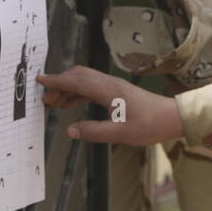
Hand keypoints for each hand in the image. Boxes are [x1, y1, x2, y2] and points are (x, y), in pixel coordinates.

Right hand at [38, 66, 183, 145]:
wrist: (171, 117)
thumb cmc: (150, 125)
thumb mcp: (121, 134)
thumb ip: (94, 132)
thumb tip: (70, 130)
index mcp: (107, 90)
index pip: (76, 81)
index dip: (56, 81)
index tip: (39, 80)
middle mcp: (109, 84)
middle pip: (78, 76)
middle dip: (59, 84)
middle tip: (45, 99)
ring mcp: (113, 86)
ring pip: (85, 81)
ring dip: (68, 89)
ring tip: (55, 102)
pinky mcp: (117, 92)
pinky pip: (92, 87)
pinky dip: (78, 92)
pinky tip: (72, 103)